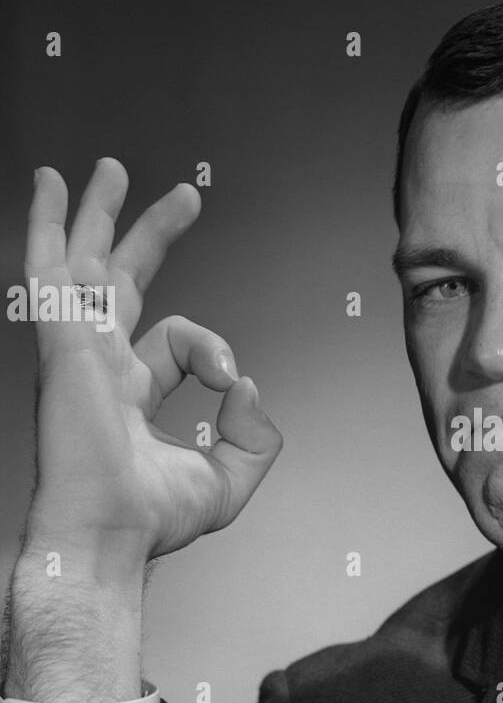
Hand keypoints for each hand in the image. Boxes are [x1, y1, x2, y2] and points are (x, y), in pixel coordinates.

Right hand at [24, 158, 282, 565]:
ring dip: (96, 213)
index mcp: (130, 394)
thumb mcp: (229, 478)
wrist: (108, 535)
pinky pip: (51, 269)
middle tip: (183, 197)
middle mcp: (98, 366)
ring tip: (109, 168)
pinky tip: (51, 185)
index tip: (231, 384)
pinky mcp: (61, 341)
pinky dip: (49, 224)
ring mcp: (76, 350)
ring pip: (85, 263)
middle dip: (150, 236)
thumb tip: (248, 384)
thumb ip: (254, 435)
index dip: (214, 351)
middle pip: (124, 282)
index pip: (178, 340)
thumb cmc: (151, 520)